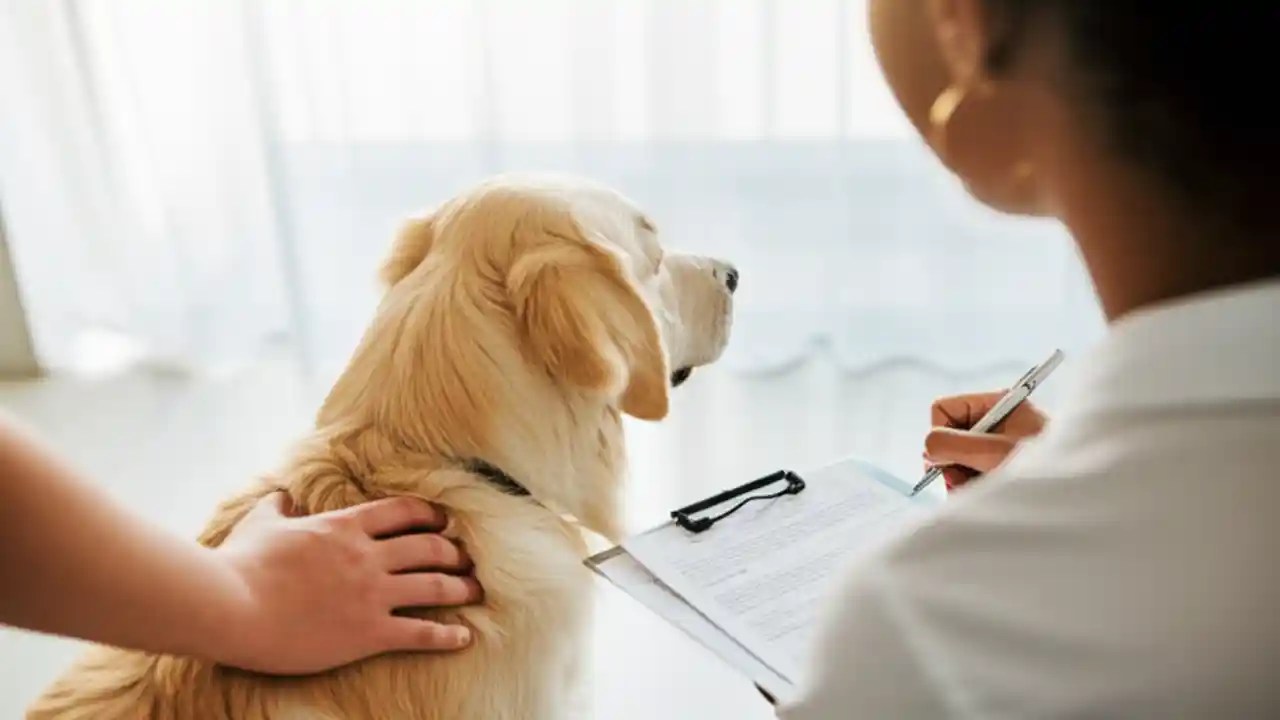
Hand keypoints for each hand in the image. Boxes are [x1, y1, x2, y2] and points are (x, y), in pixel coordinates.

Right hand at [213, 493, 482, 674]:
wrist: (229, 606)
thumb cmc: (240, 564)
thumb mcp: (260, 523)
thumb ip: (278, 506)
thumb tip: (282, 495)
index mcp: (344, 527)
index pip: (403, 512)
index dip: (430, 515)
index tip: (445, 521)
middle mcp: (367, 556)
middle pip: (429, 547)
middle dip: (455, 552)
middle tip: (470, 559)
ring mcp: (371, 593)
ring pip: (434, 586)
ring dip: (462, 588)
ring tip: (478, 591)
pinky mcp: (368, 631)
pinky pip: (419, 632)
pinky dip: (447, 635)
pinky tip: (464, 637)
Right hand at [924, 391, 1047, 490]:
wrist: (1082, 494)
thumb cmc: (1045, 466)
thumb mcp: (995, 452)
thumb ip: (954, 444)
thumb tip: (928, 446)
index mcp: (996, 404)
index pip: (942, 409)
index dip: (939, 434)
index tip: (950, 459)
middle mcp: (994, 422)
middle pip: (946, 438)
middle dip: (951, 464)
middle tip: (964, 480)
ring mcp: (995, 446)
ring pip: (954, 462)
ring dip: (961, 481)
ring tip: (985, 491)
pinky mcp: (998, 468)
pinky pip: (967, 477)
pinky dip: (971, 491)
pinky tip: (989, 496)